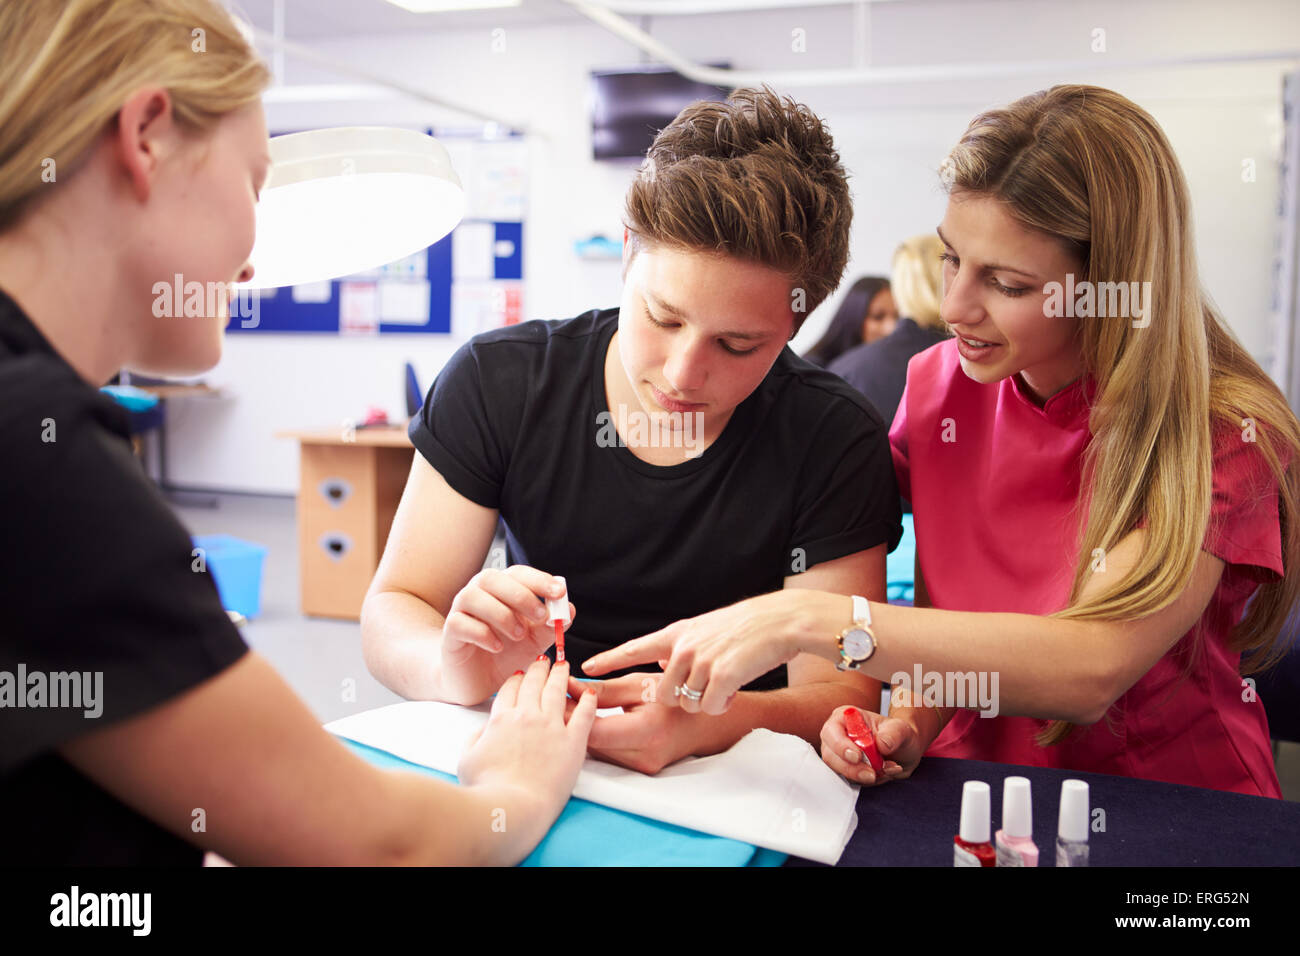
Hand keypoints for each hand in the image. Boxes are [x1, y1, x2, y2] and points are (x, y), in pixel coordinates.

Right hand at [441, 566, 573, 698]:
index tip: (559, 593)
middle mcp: (479, 593)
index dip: (539, 580)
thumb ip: (552, 625)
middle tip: (541, 616)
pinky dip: (482, 633)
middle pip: (493, 578)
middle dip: (521, 595)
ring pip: (473, 596)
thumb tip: (569, 609)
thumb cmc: (507, 652)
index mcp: (502, 588)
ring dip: (501, 614)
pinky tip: (497, 647)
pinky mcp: (450, 633)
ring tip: (519, 635)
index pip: (519, 573)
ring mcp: (461, 611)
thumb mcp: (536, 640)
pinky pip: (460, 623)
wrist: (478, 680)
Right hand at [457, 659, 597, 822]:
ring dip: (561, 675)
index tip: (520, 674)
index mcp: (501, 720)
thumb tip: (483, 731)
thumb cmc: (486, 789)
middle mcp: (527, 717)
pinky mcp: (573, 743)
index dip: (515, 679)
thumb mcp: (467, 760)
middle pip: (534, 684)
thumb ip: (476, 739)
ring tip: (564, 665)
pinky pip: (584, 716)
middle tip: (545, 660)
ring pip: (558, 691)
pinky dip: (589, 702)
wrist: (511, 807)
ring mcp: (552, 727)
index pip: (509, 690)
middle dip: (539, 668)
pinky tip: (591, 693)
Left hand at [562, 674, 716, 774]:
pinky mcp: (638, 771)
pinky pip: (607, 756)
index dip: (570, 716)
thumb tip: (568, 686)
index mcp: (646, 730)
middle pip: (591, 745)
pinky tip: (585, 724)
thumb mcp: (640, 684)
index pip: (594, 731)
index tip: (553, 697)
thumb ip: (603, 690)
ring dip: (579, 732)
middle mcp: (644, 756)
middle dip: (571, 723)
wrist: (703, 724)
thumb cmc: (673, 698)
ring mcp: (641, 768)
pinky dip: (594, 740)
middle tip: (553, 701)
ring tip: (566, 709)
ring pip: (596, 752)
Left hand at [580, 591, 803, 715]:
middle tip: (701, 691)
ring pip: (685, 703)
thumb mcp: (705, 629)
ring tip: (721, 686)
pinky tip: (732, 692)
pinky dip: (720, 705)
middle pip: (661, 693)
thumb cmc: (747, 628)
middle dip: (678, 701)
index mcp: (678, 633)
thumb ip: (681, 647)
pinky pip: (709, 706)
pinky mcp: (721, 676)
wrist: (780, 622)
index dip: (609, 661)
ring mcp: (701, 661)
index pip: (635, 649)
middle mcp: (684, 646)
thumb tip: (662, 666)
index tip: (585, 670)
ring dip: (702, 702)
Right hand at [819, 705, 923, 786]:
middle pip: (830, 755)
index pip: (832, 731)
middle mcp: (837, 736)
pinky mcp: (846, 771)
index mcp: (846, 718)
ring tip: (886, 770)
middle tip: (871, 774)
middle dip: (851, 768)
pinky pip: (851, 781)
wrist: (904, 751)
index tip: (857, 757)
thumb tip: (881, 743)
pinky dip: (868, 781)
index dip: (840, 745)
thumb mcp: (902, 729)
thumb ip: (893, 734)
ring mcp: (840, 755)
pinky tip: (884, 773)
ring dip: (861, 776)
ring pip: (839, 771)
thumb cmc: (899, 735)